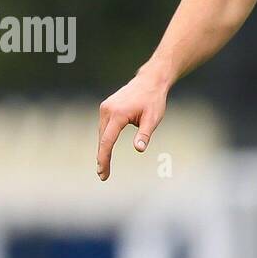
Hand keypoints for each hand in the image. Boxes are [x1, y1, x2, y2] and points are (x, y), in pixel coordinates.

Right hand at [97, 66, 168, 180]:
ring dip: (103, 149)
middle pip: (102, 139)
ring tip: (104, 167)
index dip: (104, 158)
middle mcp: (107, 110)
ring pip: (102, 133)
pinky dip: (104, 139)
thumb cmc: (154, 100)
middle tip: (103, 176)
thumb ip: (145, 134)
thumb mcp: (153, 118)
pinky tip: (106, 151)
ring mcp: (105, 108)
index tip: (102, 172)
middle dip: (102, 158)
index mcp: (118, 114)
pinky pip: (104, 127)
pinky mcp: (106, 107)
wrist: (150, 81)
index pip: (107, 141)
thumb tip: (138, 149)